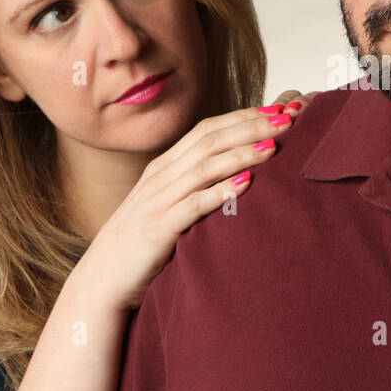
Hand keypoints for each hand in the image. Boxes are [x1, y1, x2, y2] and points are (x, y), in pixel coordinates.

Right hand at [73, 90, 318, 312]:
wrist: (102, 280)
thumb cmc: (143, 243)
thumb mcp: (168, 204)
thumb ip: (195, 185)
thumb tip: (241, 173)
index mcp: (165, 166)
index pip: (208, 129)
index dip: (244, 117)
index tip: (279, 110)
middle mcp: (161, 176)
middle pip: (211, 140)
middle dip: (251, 126)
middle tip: (288, 119)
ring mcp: (158, 200)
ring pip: (204, 167)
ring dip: (241, 154)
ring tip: (274, 146)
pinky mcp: (158, 228)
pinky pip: (192, 205)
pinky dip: (220, 193)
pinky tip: (246, 185)